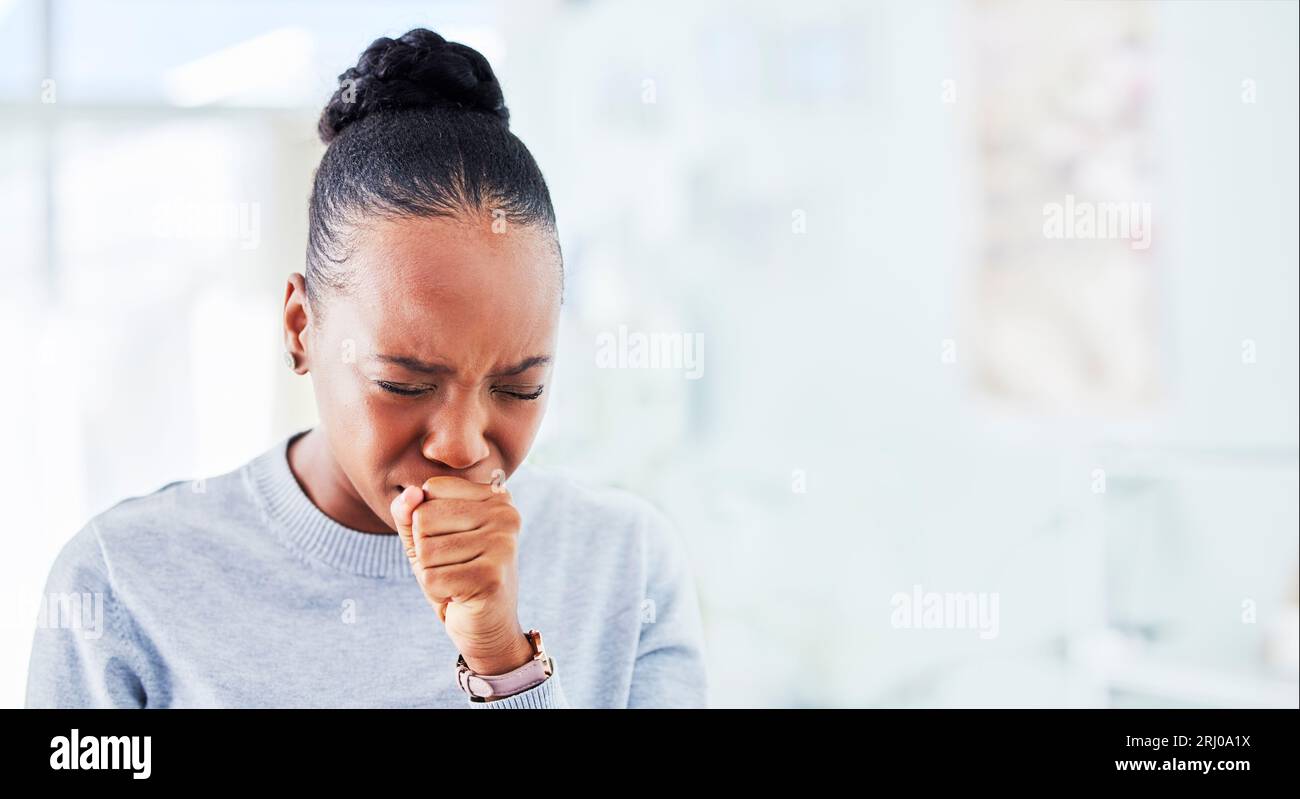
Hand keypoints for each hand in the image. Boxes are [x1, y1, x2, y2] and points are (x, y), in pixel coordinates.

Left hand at [390, 476, 534, 674]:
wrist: (487, 626)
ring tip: (456, 580)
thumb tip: (410, 493)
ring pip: (425, 551)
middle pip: (424, 518)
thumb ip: (410, 511)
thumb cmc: (455, 575)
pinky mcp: (492, 577)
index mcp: (495, 498)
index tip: (452, 541)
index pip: (431, 490)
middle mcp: (504, 516)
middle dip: (425, 550)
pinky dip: (436, 593)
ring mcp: (502, 545)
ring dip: (431, 574)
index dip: (425, 522)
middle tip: (453, 566)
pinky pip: (431, 578)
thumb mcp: (426, 537)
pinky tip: (459, 596)